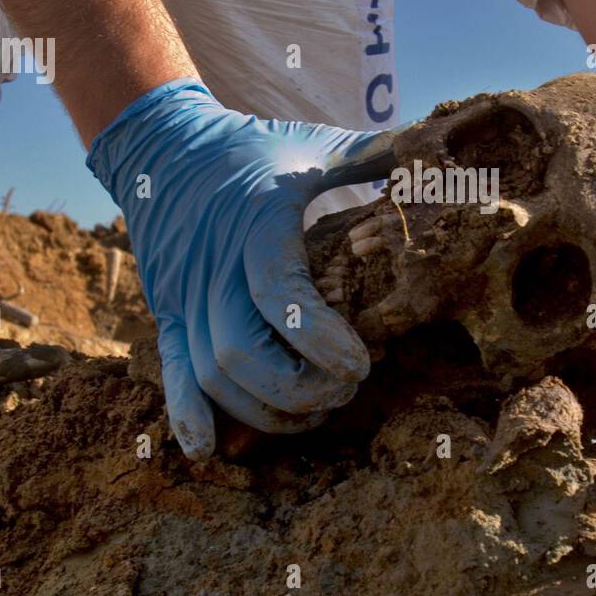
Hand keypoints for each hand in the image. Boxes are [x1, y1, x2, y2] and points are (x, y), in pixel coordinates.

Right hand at [87, 80, 395, 458]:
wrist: (163, 147)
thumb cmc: (252, 150)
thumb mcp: (311, 144)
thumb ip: (371, 153)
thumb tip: (433, 149)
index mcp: (256, 224)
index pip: (279, 295)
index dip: (320, 341)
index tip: (360, 364)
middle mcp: (214, 267)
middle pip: (241, 353)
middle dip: (299, 389)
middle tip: (346, 390)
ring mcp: (184, 294)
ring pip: (211, 375)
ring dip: (263, 410)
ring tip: (313, 414)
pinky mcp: (167, 312)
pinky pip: (171, 372)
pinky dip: (186, 415)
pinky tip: (207, 451)